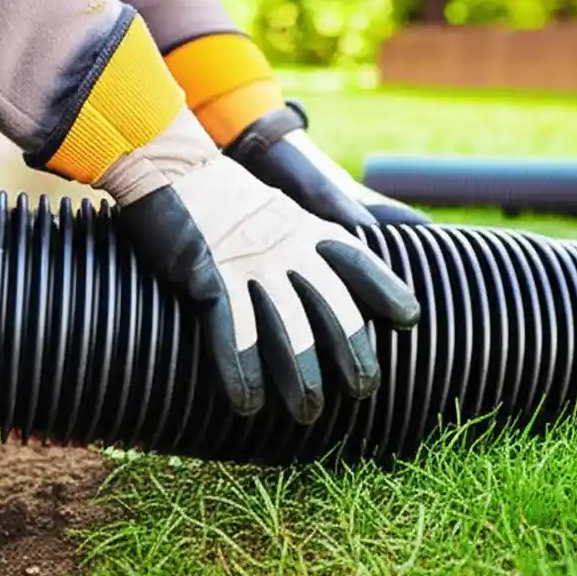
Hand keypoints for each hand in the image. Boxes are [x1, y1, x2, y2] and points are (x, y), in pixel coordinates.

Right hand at [97, 113, 420, 423]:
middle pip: (333, 305)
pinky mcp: (208, 276)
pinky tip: (248, 402)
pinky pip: (232, 331)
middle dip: (352, 350)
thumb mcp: (278, 210)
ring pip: (287, 326)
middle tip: (364, 388)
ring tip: (309, 411)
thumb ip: (306, 239)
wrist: (167, 163)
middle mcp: (287, 248)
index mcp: (306, 229)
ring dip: (301, 375)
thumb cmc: (220, 197)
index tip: (409, 319)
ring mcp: (249, 263)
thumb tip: (346, 257)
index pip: (359, 262)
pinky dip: (241, 369)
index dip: (386, 290)